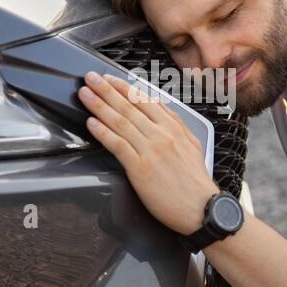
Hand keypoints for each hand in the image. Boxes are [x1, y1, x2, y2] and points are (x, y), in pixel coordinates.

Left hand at [78, 71, 219, 234]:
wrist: (201, 208)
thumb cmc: (195, 182)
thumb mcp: (192, 144)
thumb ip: (176, 125)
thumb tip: (160, 109)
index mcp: (174, 127)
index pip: (145, 100)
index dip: (124, 87)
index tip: (109, 78)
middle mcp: (162, 135)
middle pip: (129, 106)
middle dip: (106, 89)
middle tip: (90, 78)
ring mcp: (150, 150)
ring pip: (120, 122)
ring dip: (99, 106)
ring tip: (85, 95)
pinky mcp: (140, 168)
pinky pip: (118, 145)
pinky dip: (103, 132)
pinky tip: (91, 123)